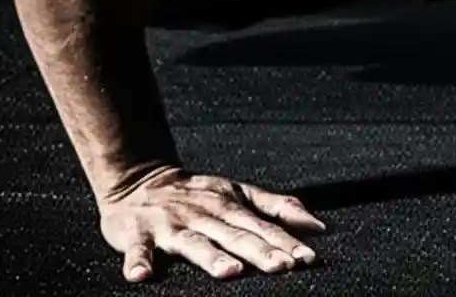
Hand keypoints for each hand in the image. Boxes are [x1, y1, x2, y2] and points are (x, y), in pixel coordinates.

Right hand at [99, 167, 325, 282]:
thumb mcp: (240, 193)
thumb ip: (278, 207)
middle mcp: (203, 214)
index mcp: (230, 206)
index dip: (286, 242)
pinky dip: (138, 262)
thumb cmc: (198, 194)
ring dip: (211, 258)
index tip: (308, 258)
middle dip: (259, 251)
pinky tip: (141, 276)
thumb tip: (319, 227)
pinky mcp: (137, 234)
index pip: (263, 227)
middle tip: (282, 266)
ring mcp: (170, 225)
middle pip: (235, 236)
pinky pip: (137, 250)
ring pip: (194, 243)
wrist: (137, 179)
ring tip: (230, 272)